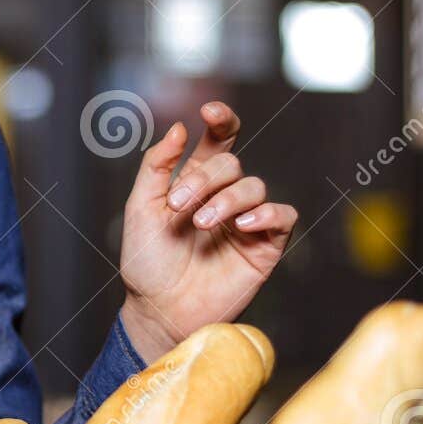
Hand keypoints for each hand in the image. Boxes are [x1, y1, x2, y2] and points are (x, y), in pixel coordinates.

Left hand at [118, 101, 297, 362]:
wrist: (159, 311)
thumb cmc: (147, 263)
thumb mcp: (140, 209)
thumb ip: (156, 167)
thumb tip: (180, 128)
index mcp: (196, 182)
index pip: (219, 141)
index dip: (221, 120)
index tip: (209, 112)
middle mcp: (224, 197)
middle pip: (231, 164)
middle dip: (206, 179)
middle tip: (179, 206)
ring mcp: (246, 221)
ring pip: (255, 187)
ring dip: (229, 199)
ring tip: (202, 224)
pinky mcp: (264, 247)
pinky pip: (282, 216)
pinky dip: (266, 215)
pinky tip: (242, 226)